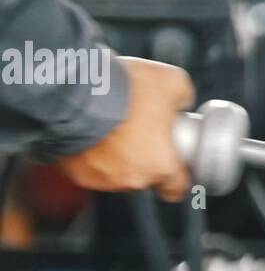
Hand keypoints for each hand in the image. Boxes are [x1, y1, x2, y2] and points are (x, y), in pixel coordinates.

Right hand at [58, 57, 193, 201]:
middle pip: (144, 177)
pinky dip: (91, 155)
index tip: (174, 164)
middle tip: (139, 133)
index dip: (176, 176)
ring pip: (116, 173)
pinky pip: (88, 167)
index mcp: (161, 166)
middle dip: (145, 159)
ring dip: (117, 158)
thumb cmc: (127, 89)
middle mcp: (133, 179)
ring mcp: (102, 178)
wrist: (77, 90)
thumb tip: (182, 104)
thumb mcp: (173, 82)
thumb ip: (183, 99)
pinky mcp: (75, 172)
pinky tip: (93, 135)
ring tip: (114, 131)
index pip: (175, 188)